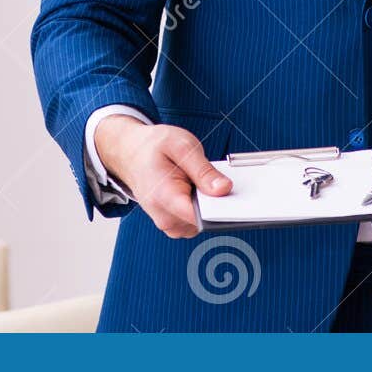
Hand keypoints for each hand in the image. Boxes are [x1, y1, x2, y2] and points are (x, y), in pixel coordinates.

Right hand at [93, 114, 231, 237]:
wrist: (131, 153)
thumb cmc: (154, 147)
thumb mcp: (181, 146)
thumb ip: (203, 169)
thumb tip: (225, 189)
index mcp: (165, 197)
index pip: (201, 216)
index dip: (224, 210)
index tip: (240, 203)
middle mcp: (165, 218)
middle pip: (207, 221)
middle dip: (219, 203)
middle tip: (220, 180)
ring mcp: (169, 225)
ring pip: (205, 223)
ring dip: (211, 205)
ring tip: (203, 181)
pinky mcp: (175, 225)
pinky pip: (198, 221)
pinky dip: (204, 207)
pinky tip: (200, 190)